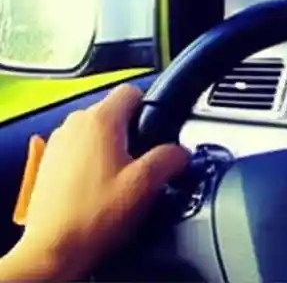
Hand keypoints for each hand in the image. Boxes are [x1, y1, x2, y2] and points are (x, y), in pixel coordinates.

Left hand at [0, 84, 189, 281]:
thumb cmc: (94, 216)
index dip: (152, 107)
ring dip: (112, 150)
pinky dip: (93, 164)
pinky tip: (101, 191)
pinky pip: (80, 152)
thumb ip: (171, 157)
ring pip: (97, 133)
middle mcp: (74, 126)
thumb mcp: (147, 183)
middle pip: (115, 113)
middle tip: (144, 164)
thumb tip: (181, 152)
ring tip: (122, 181)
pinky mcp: (50, 165)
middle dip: (134, 134)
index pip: (133, 91)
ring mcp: (59, 145)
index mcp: (100, 121)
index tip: (159, 129)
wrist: (54, 249)